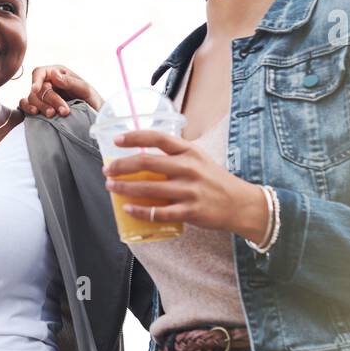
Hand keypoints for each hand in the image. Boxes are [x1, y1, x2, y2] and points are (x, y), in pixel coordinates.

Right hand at [19, 65, 103, 116]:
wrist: (93, 116)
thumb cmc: (91, 100)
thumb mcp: (85, 89)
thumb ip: (70, 82)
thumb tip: (54, 74)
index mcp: (57, 73)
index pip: (40, 72)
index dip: (36, 80)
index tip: (36, 90)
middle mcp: (47, 82)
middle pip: (38, 89)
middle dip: (50, 100)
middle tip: (64, 111)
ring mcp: (42, 95)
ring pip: (32, 99)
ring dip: (41, 107)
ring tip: (52, 115)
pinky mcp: (39, 106)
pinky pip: (25, 105)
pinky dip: (27, 108)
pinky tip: (35, 113)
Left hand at [100, 129, 269, 241]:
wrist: (241, 204)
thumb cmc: (215, 181)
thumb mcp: (199, 159)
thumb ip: (175, 155)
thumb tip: (143, 153)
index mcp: (190, 151)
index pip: (158, 138)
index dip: (134, 137)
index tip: (116, 140)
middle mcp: (189, 168)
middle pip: (147, 162)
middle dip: (122, 166)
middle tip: (108, 170)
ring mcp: (189, 190)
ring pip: (149, 188)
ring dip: (125, 188)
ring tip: (111, 187)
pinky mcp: (190, 211)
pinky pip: (159, 213)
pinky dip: (140, 211)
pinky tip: (127, 209)